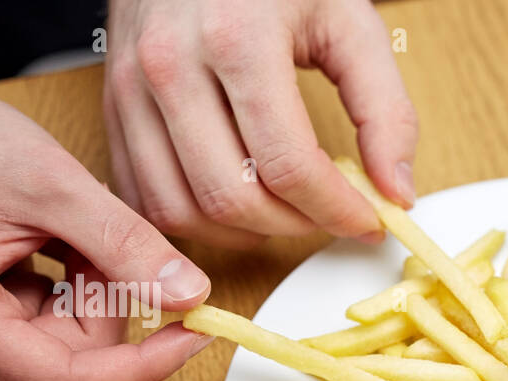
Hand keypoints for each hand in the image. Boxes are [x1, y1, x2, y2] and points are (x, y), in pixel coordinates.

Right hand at [0, 54, 212, 380]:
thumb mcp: (50, 182)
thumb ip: (125, 243)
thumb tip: (189, 295)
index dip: (145, 364)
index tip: (196, 331)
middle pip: (72, 363)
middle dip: (105, 303)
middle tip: (90, 236)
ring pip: (63, 348)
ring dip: (85, 293)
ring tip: (55, 232)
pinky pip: (41, 332)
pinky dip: (63, 290)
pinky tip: (38, 245)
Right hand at [104, 0, 416, 246]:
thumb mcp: (348, 21)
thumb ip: (385, 108)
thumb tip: (395, 191)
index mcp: (237, 39)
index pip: (289, 165)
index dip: (337, 210)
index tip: (368, 221)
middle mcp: (171, 65)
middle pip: (234, 198)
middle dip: (296, 226)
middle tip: (330, 215)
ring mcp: (131, 88)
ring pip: (183, 211)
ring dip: (244, 233)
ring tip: (286, 213)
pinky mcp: (111, 107)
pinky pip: (146, 197)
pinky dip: (194, 222)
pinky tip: (236, 206)